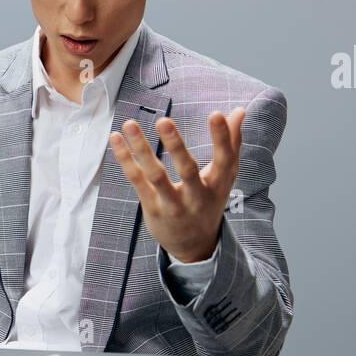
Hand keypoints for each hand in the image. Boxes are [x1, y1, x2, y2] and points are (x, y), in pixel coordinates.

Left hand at [108, 108, 246, 262]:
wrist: (194, 245)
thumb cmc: (209, 200)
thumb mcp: (225, 176)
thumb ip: (232, 142)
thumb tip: (239, 110)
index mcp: (219, 184)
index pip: (225, 159)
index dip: (222, 137)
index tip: (217, 113)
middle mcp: (197, 196)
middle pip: (188, 170)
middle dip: (176, 146)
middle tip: (164, 120)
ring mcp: (173, 204)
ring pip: (156, 175)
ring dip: (141, 149)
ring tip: (130, 124)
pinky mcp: (152, 208)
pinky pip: (137, 181)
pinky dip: (125, 160)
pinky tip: (116, 139)